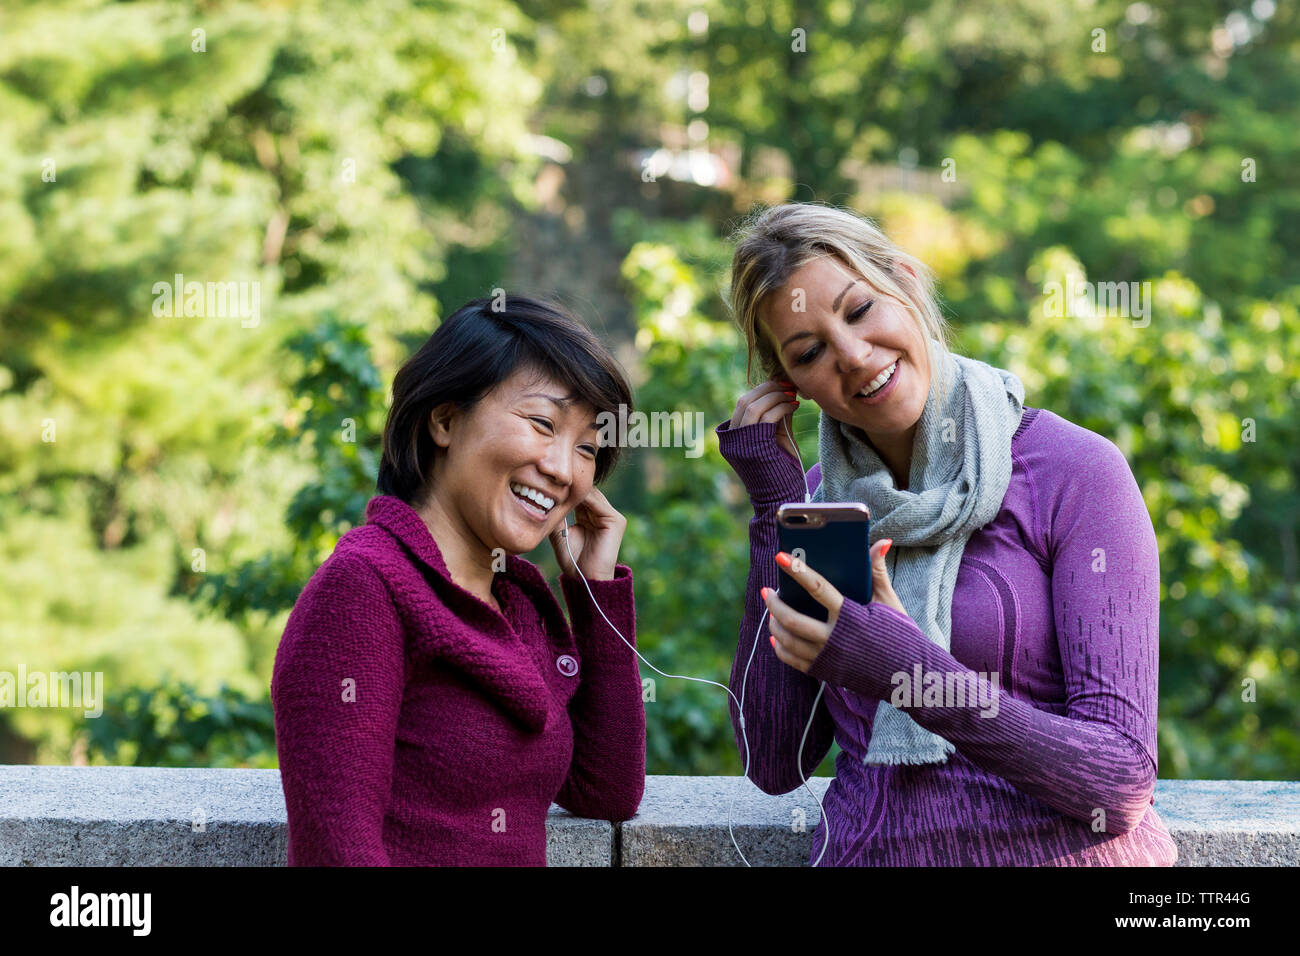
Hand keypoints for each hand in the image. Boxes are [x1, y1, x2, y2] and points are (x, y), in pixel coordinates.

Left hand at [548, 486, 624, 580]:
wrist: (586, 579)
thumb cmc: (573, 561)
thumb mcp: (559, 533)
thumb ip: (557, 516)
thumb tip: (545, 498)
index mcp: (589, 515)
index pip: (579, 495)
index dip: (565, 489)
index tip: (546, 483)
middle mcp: (602, 513)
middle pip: (586, 491)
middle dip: (570, 487)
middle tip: (551, 480)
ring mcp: (611, 516)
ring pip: (591, 494)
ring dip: (575, 490)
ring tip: (558, 486)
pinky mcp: (615, 520)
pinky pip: (597, 502)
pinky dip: (583, 498)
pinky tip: (568, 496)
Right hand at [728, 377, 800, 461]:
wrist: (780, 497)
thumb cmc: (779, 469)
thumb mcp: (775, 438)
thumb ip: (775, 417)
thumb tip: (784, 391)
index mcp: (731, 437)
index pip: (742, 404)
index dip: (761, 390)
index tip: (781, 385)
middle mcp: (729, 440)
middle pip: (744, 401)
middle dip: (768, 389)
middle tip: (787, 386)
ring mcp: (739, 444)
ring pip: (753, 406)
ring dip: (775, 396)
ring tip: (791, 396)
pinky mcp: (754, 448)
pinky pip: (767, 417)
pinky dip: (782, 407)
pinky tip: (794, 406)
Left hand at [762, 539, 903, 672]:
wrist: (910, 675)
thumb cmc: (900, 633)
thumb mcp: (889, 602)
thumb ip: (878, 571)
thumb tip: (882, 541)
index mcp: (851, 616)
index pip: (818, 588)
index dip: (797, 570)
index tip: (780, 556)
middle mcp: (836, 639)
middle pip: (793, 620)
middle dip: (774, 603)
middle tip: (768, 591)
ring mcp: (828, 658)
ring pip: (789, 641)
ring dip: (774, 623)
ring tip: (772, 611)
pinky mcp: (825, 672)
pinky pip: (793, 660)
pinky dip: (780, 647)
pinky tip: (777, 635)